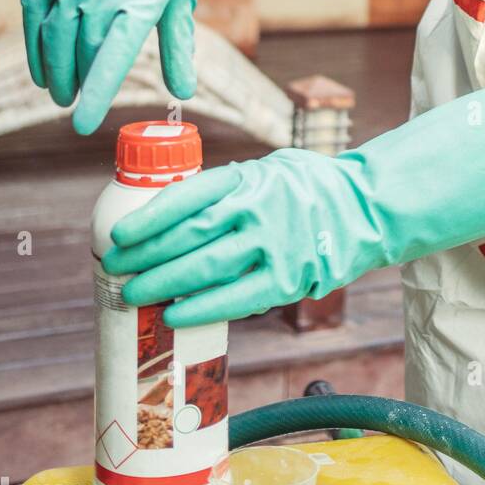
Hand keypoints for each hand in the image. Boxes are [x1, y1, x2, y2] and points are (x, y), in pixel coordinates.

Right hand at [20, 0, 227, 134]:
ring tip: (60, 91)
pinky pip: (33, 14)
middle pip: (82, 50)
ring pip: (52, 36)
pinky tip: (43, 63)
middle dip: (77, 84)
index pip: (115, 55)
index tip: (83, 125)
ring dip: (54, 70)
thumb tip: (184, 90)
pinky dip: (36, 44)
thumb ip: (177, 42)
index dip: (98, 93)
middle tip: (76, 105)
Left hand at [102, 149, 379, 326]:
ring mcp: (275, 244)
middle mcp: (259, 208)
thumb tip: (176, 210)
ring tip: (133, 293)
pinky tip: (175, 315)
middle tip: (114, 268)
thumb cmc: (312, 188)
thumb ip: (231, 187)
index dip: (149, 217)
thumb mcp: (272, 169)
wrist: (370, 208)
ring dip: (163, 283)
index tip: (119, 234)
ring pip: (205, 268)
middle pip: (188, 235)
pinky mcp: (289, 278)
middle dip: (144, 255)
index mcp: (250, 177)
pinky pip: (237, 298)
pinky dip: (202, 308)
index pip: (189, 195)